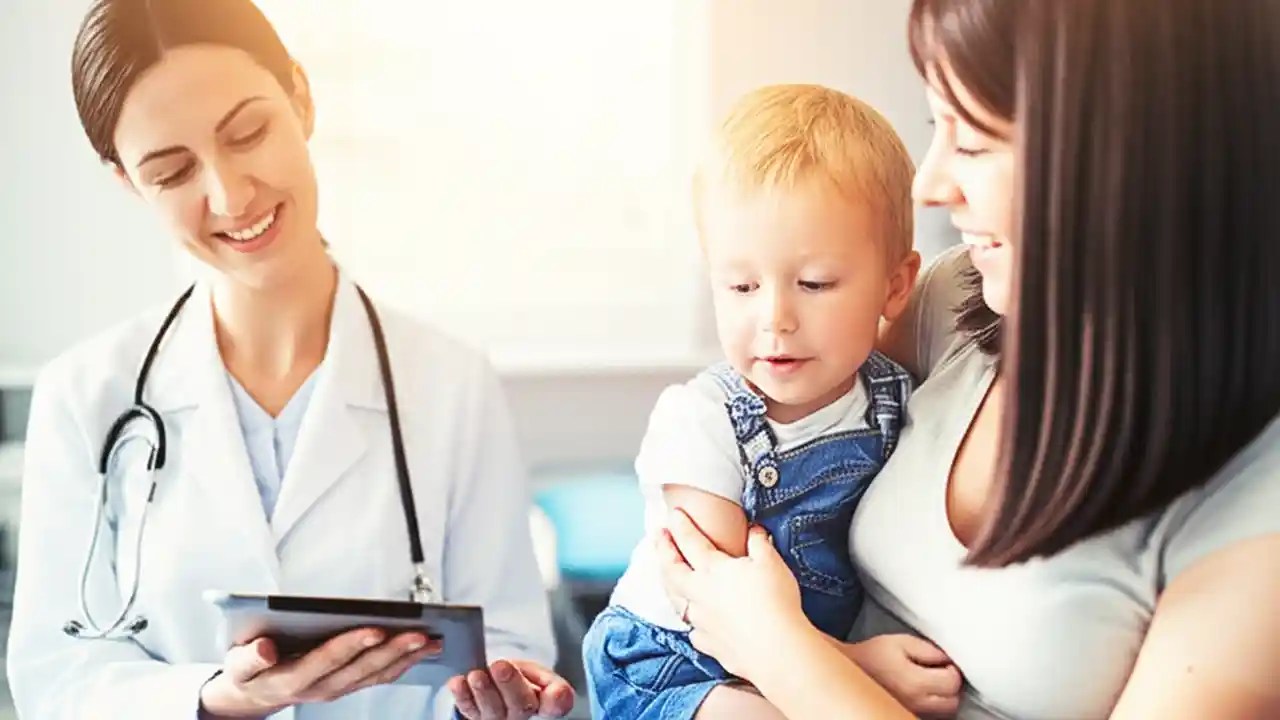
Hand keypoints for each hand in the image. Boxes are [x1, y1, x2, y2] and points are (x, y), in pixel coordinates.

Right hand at [198, 628, 441, 717]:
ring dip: (405, 658)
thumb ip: (249, 658)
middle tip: (420, 633)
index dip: (351, 645)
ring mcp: (336, 690)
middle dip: (392, 650)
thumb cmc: (247, 670)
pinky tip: (421, 650)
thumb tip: (264, 648)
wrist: (252, 694)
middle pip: (361, 669)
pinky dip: (402, 664)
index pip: (327, 660)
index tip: (376, 628)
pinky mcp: (346, 687)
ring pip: (376, 675)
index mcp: (293, 679)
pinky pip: (379, 677)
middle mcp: (320, 689)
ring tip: (432, 640)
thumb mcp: (238, 664)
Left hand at [447, 659, 574, 719]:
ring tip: (477, 675)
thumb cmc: (519, 678)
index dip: (556, 701)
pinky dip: (462, 696)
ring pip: (492, 711)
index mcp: (542, 702)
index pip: (554, 705)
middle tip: (501, 666)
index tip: (555, 692)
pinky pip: (468, 710)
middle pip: (520, 705)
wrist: (495, 683)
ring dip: (484, 692)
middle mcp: (521, 715)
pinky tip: (459, 683)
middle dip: (510, 685)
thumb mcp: (537, 673)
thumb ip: (550, 681)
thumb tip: (560, 694)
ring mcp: (496, 719)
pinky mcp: (474, 717)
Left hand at [656, 508, 810, 679]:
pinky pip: (694, 632)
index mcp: (713, 570)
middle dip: (663, 551)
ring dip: (670, 586)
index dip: (681, 526)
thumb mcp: (770, 562)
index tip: (673, 514)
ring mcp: (702, 621)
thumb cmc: (774, 602)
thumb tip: (754, 531)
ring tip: (667, 576)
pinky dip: (692, 624)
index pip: (691, 541)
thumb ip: (759, 543)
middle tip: (657, 537)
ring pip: (677, 601)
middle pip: (672, 570)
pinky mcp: (710, 645)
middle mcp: (700, 594)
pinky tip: (695, 623)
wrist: (776, 649)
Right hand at [842, 634, 962, 718]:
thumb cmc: (874, 655)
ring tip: (930, 682)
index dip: (952, 669)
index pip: (952, 682)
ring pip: (944, 713)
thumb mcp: (901, 642)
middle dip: (950, 687)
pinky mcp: (907, 715)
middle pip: (952, 702)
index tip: (944, 663)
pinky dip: (933, 706)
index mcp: (915, 682)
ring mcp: (911, 712)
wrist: (851, 671)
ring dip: (943, 698)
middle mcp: (916, 703)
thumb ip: (928, 649)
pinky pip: (932, 716)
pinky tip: (923, 693)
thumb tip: (947, 659)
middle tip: (940, 673)